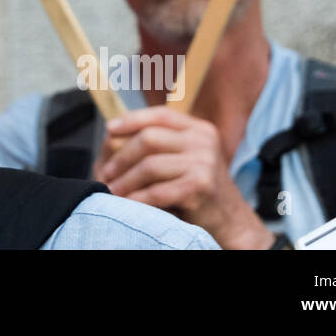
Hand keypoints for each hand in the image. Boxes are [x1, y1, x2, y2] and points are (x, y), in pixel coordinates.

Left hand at [93, 106, 273, 249]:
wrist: (230, 220)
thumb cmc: (197, 187)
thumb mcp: (182, 158)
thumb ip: (157, 144)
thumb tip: (111, 136)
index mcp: (199, 129)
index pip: (160, 115)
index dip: (132, 119)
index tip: (109, 129)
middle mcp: (204, 141)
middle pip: (149, 139)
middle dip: (122, 156)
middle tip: (106, 172)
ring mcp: (204, 163)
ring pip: (149, 165)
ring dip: (125, 180)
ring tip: (112, 190)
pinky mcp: (200, 187)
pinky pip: (157, 191)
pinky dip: (137, 198)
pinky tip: (126, 203)